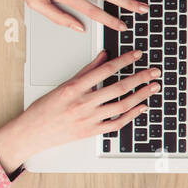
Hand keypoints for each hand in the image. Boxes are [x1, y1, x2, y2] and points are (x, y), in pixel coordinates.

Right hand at [0, 50, 159, 172]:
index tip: (138, 54)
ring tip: (154, 87)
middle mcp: (83, 103)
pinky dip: (132, 115)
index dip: (125, 61)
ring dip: (141, 96)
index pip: (105, 70)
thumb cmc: (45, 108)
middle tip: (155, 72)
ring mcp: (88, 119)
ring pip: (121, 106)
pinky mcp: (92, 132)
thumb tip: (104, 55)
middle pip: (119, 88)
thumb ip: (86, 70)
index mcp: (74, 88)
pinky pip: (117, 123)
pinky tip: (142, 107)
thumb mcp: (64, 84)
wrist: (31, 133)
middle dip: (141, 78)